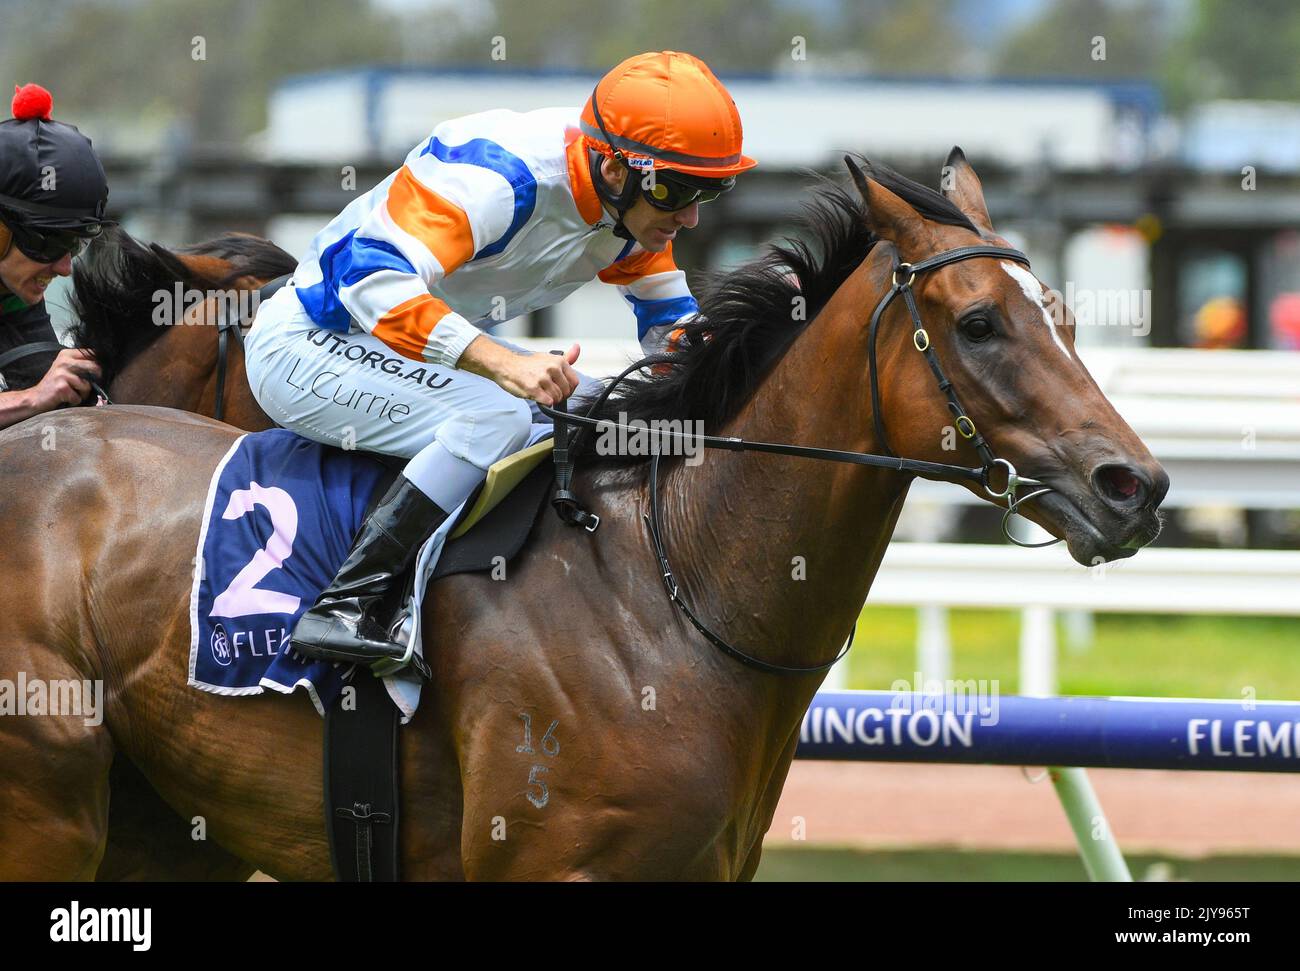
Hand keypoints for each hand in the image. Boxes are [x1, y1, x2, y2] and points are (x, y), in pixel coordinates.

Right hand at [26, 348, 100, 410]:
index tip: (99, 373)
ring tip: (72, 393)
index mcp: (67, 354)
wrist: (36, 397)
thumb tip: (106, 366)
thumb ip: (83, 364)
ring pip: (88, 385)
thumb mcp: (67, 368)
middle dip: (96, 380)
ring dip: (83, 394)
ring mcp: (62, 374)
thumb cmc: (55, 384)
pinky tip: (66, 398)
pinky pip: (79, 397)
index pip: (93, 353)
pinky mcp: (61, 387)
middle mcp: (64, 361)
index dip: (101, 364)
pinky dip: (75, 401)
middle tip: (87, 386)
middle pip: (95, 367)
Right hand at [460, 338, 580, 405]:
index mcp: (558, 361)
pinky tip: (536, 395)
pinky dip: (544, 402)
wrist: (505, 365)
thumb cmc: (527, 365)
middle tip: (548, 392)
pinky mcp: (533, 389)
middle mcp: (552, 368)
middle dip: (559, 396)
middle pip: (566, 392)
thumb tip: (577, 348)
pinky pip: (548, 402)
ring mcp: (542, 379)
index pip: (574, 382)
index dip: (568, 389)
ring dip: (550, 399)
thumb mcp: (548, 358)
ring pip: (557, 398)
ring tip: (540, 392)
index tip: (560, 389)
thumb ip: (566, 358)